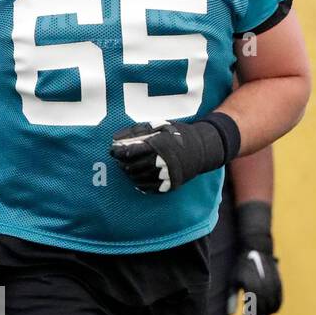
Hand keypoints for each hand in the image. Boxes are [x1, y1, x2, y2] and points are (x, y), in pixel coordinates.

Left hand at [110, 116, 233, 193]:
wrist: (202, 149)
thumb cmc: (177, 134)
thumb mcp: (159, 126)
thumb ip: (137, 131)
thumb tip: (116, 138)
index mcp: (157, 145)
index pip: (129, 152)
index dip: (118, 152)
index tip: (113, 150)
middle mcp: (160, 161)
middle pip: (131, 167)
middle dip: (122, 163)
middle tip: (120, 160)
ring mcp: (165, 175)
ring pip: (138, 178)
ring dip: (129, 174)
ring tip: (128, 168)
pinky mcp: (169, 185)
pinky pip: (148, 188)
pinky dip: (140, 184)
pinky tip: (137, 179)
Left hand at [229, 200, 281, 314]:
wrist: (257, 249)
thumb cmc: (241, 265)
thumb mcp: (232, 281)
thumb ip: (231, 298)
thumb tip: (230, 314)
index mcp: (254, 289)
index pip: (253, 312)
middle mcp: (267, 289)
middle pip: (264, 312)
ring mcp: (275, 287)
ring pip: (273, 308)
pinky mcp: (279, 284)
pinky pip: (279, 301)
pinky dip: (273, 309)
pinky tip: (266, 312)